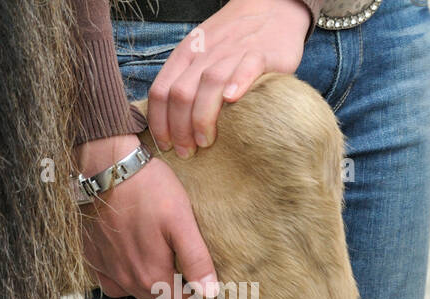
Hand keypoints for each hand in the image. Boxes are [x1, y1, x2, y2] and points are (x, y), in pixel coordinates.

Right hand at [76, 134, 217, 298]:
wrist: (104, 165)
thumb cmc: (149, 190)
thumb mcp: (182, 222)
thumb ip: (196, 260)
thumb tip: (210, 293)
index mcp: (151, 276)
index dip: (196, 295)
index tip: (202, 278)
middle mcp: (125, 279)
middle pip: (158, 297)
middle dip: (174, 288)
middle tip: (185, 264)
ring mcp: (105, 267)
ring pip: (134, 290)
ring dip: (150, 282)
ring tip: (161, 259)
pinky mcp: (90, 254)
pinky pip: (109, 280)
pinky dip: (123, 276)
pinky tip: (132, 257)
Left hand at [148, 0, 311, 157]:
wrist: (270, 10)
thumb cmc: (235, 40)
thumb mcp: (202, 54)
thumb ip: (189, 80)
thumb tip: (175, 120)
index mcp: (185, 56)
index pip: (161, 91)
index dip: (160, 122)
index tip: (166, 146)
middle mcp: (204, 55)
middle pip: (181, 93)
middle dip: (178, 128)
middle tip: (187, 153)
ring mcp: (232, 54)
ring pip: (208, 85)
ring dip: (202, 118)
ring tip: (206, 143)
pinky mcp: (260, 55)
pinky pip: (246, 69)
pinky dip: (238, 84)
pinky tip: (233, 101)